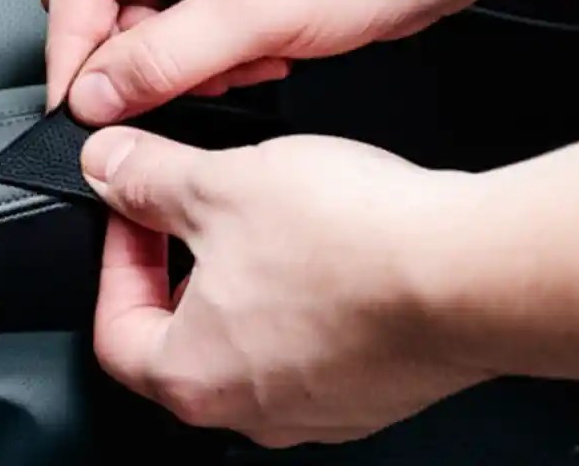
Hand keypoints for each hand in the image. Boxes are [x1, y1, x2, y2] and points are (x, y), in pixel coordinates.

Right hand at [40, 0, 490, 124]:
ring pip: (138, 30)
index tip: (79, 108)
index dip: (75, 49)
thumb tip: (94, 94)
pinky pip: (175, 38)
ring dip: (186, 64)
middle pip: (101, 3)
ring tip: (250, 55)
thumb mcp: (258, 12)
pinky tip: (259, 52)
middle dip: (143, 56)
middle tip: (187, 80)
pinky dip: (210, 62)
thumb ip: (164, 59)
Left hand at [82, 127, 491, 447]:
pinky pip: (317, 347)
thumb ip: (146, 178)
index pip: (114, 328)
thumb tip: (108, 167)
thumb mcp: (220, 183)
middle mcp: (250, 410)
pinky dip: (309, 300)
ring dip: (248, 282)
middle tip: (196, 208)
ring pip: (254, 343)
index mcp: (190, 375)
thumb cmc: (352, 244)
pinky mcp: (373, 393)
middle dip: (180, 268)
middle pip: (182, 340)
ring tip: (269, 218)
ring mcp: (318, 409)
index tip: (136, 212)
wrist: (470, 272)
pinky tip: (332, 249)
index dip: (115, 259)